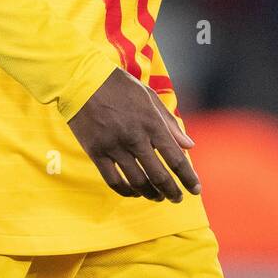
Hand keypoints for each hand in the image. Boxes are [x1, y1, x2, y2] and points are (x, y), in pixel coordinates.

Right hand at [66, 67, 200, 202]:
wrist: (82, 79)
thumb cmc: (119, 85)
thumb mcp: (149, 97)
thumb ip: (169, 122)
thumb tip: (189, 145)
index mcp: (151, 122)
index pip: (176, 158)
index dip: (188, 178)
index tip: (195, 189)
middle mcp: (134, 137)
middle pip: (159, 176)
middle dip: (172, 192)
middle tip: (177, 198)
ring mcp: (114, 146)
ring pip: (137, 182)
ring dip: (151, 194)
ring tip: (158, 197)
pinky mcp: (96, 152)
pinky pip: (113, 181)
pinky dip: (126, 191)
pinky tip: (134, 192)